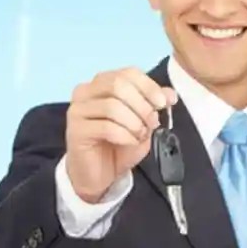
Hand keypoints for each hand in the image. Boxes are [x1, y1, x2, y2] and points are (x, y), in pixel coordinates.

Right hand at [64, 67, 178, 202]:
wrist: (98, 174)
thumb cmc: (118, 145)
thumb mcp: (142, 122)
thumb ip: (153, 105)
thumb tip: (170, 94)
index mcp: (101, 83)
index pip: (127, 73)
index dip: (149, 86)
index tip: (163, 103)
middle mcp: (85, 91)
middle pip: (118, 85)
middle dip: (142, 105)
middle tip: (152, 122)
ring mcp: (78, 110)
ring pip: (112, 106)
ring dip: (134, 122)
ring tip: (140, 135)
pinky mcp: (76, 130)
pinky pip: (106, 127)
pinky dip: (125, 135)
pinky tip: (130, 141)